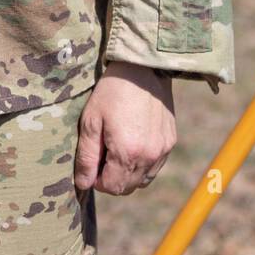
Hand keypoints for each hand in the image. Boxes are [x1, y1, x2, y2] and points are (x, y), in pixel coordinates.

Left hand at [74, 61, 175, 195]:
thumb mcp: (91, 121)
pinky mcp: (170, 141)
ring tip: (118, 147)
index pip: (112, 187)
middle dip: (112, 178)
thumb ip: (87, 157)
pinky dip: (143, 162)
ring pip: (143, 179)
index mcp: (127, 153)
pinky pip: (155, 165)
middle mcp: (149, 157)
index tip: (93, 163)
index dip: (98, 180)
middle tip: (103, 153)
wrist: (143, 67)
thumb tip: (84, 184)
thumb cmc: (112, 91)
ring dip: (128, 173)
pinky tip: (133, 141)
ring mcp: (163, 150)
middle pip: (128, 187)